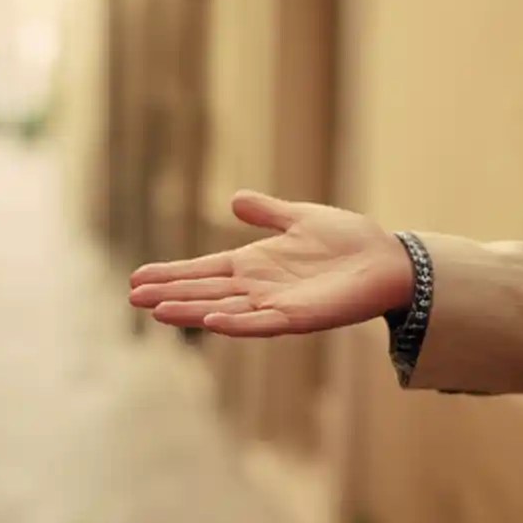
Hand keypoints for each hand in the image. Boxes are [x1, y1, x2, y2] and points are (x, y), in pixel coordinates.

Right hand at [129, 191, 413, 337]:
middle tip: (133, 297)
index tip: (137, 277)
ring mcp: (275, 304)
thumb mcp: (301, 217)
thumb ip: (267, 212)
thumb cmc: (349, 241)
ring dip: (191, 311)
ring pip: (223, 309)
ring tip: (158, 311)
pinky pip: (261, 323)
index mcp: (254, 264)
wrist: (389, 260)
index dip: (170, 273)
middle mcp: (258, 287)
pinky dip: (237, 323)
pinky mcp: (298, 317)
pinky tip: (212, 320)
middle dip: (169, 293)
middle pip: (203, 291)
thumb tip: (235, 198)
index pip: (203, 270)